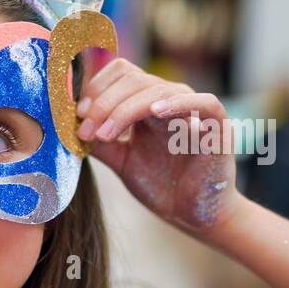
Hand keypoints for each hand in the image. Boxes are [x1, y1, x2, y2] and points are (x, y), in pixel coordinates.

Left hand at [76, 58, 241, 232]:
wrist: (191, 214)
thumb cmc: (160, 185)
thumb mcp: (121, 159)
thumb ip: (99, 141)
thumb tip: (71, 124)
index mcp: (146, 103)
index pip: (121, 73)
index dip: (97, 87)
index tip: (77, 114)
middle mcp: (170, 100)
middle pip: (134, 79)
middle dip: (103, 103)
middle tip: (85, 130)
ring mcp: (194, 110)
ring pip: (157, 90)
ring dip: (124, 110)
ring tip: (104, 135)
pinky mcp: (217, 125)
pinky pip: (203, 102)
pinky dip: (178, 103)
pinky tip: (155, 112)